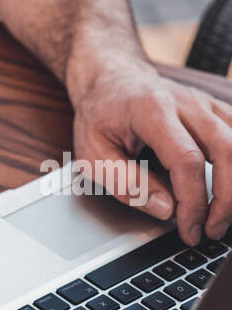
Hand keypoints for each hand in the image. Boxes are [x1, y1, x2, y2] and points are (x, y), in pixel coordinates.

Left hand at [71, 57, 231, 245]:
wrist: (110, 79)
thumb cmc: (99, 115)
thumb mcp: (91, 153)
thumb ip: (125, 182)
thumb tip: (166, 208)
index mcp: (151, 111)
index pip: (186, 160)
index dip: (193, 201)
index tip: (189, 229)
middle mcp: (185, 102)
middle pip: (226, 151)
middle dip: (225, 199)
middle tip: (210, 230)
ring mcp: (204, 103)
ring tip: (220, 217)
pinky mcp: (215, 109)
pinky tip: (228, 189)